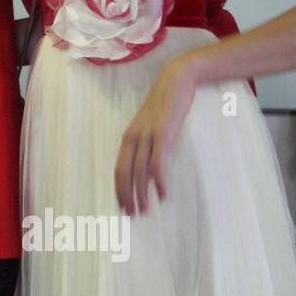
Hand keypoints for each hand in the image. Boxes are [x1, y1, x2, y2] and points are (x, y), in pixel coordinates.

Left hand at [115, 54, 197, 215]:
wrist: (176, 80)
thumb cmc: (165, 104)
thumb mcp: (151, 124)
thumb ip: (147, 141)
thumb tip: (148, 162)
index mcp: (128, 137)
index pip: (118, 169)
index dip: (119, 189)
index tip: (123, 206)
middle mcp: (133, 138)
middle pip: (125, 173)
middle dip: (127, 196)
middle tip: (132, 215)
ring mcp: (147, 136)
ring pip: (140, 172)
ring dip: (142, 194)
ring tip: (146, 210)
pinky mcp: (163, 134)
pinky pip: (157, 163)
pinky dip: (159, 181)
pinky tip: (163, 194)